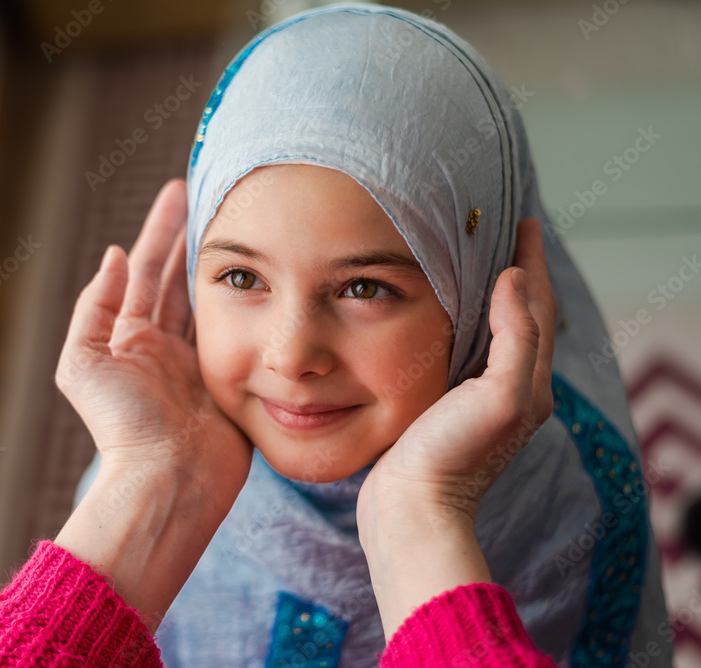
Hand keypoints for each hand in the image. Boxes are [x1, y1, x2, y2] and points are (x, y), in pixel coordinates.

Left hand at [54, 178, 252, 512]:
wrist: (169, 480)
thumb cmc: (123, 426)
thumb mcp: (85, 364)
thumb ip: (96, 308)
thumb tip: (115, 256)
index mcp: (130, 337)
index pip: (148, 269)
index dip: (161, 229)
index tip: (179, 192)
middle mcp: (165, 344)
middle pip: (183, 277)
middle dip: (196, 236)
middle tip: (216, 196)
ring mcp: (200, 361)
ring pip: (214, 299)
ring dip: (224, 263)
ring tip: (241, 224)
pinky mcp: (231, 379)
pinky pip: (242, 332)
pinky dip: (250, 303)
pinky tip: (265, 276)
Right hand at [356, 217, 556, 639]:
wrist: (411, 510)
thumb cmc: (451, 457)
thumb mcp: (497, 397)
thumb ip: (514, 338)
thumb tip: (513, 280)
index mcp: (529, 382)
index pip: (538, 307)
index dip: (532, 262)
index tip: (522, 223)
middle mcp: (512, 389)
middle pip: (523, 316)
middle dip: (518, 274)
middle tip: (500, 235)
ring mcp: (480, 399)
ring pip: (496, 332)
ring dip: (492, 295)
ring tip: (474, 264)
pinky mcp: (450, 408)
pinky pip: (468, 350)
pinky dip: (466, 321)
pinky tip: (444, 316)